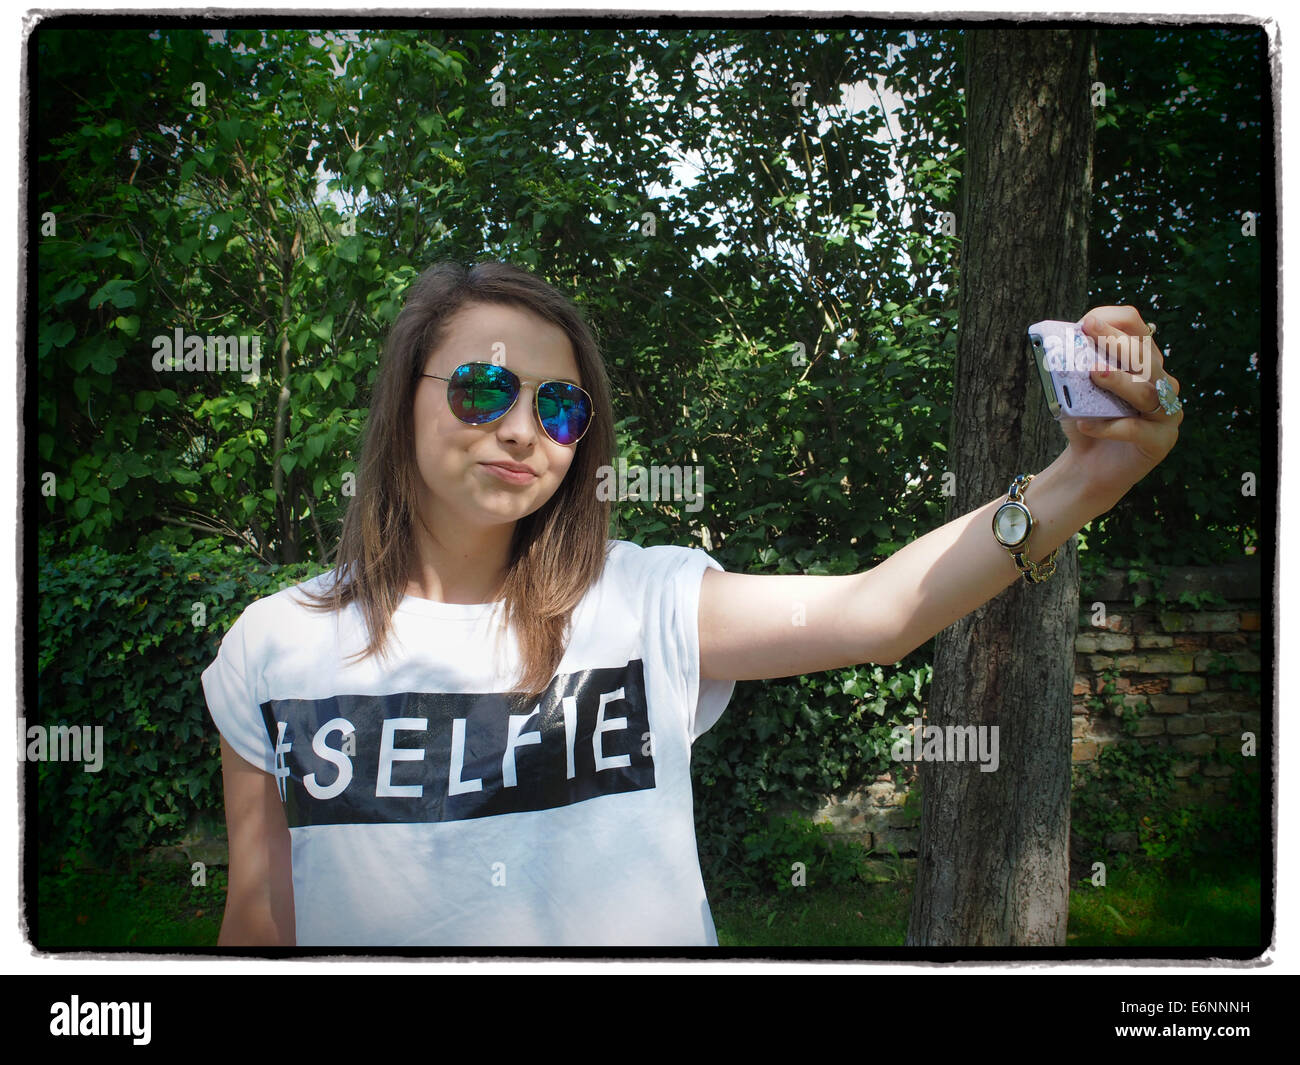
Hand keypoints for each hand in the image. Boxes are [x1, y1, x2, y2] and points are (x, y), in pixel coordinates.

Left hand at [1058, 305, 1182, 512]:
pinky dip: (1109, 426)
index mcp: (1145, 364)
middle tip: (1089, 332)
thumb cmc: (1086, 421)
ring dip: (1119, 380)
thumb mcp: (1076, 390)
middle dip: (1116, 341)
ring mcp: (1167, 413)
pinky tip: (1085, 424)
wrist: (1088, 468)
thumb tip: (1060, 343)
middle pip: (1146, 357)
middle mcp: (1163, 384)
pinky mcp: (1161, 442)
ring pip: (1147, 392)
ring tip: (1092, 373)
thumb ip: (1076, 367)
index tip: (1087, 322)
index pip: (1140, 332)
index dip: (1115, 323)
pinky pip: (1137, 429)